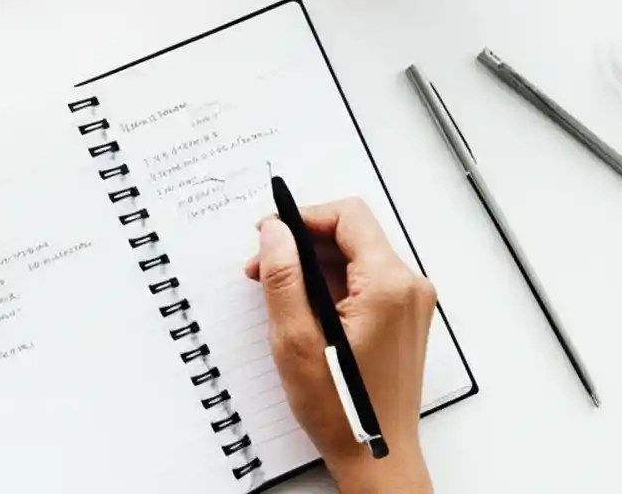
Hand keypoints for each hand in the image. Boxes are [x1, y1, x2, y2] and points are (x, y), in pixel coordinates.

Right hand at [245, 199, 435, 493]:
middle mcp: (409, 288)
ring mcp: (410, 304)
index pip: (348, 217)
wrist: (376, 456)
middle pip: (352, 235)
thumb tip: (274, 232)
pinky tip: (302, 308)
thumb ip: (283, 277)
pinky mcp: (403, 318)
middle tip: (262, 266)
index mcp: (389, 286)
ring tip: (277, 291)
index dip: (303, 216)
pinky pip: (364, 282)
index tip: (270, 231)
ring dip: (313, 265)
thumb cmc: (343, 409)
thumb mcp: (296, 339)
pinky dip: (330, 284)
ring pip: (355, 258)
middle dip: (302, 243)